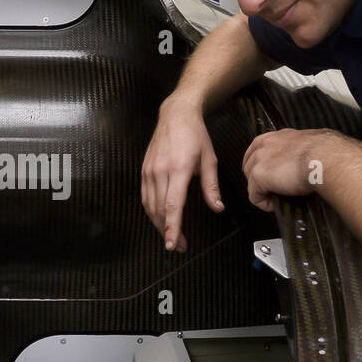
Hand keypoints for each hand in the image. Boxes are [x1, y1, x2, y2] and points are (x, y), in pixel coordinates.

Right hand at [140, 97, 223, 251]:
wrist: (175, 114)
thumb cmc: (195, 135)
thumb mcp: (209, 159)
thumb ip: (211, 186)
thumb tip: (217, 208)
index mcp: (178, 169)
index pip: (173, 205)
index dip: (172, 227)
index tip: (173, 243)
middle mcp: (160, 171)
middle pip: (159, 210)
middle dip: (168, 231)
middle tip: (179, 246)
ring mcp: (149, 171)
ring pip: (150, 206)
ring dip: (159, 224)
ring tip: (172, 237)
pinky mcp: (144, 170)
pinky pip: (145, 197)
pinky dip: (151, 212)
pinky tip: (160, 219)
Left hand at [241, 128, 335, 211]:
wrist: (326, 159)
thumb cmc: (327, 153)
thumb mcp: (314, 143)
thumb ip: (304, 149)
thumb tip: (311, 157)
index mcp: (279, 136)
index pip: (260, 149)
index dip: (264, 165)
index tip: (272, 175)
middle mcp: (266, 144)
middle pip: (250, 165)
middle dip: (259, 179)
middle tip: (273, 189)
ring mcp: (260, 159)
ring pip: (251, 180)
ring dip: (261, 191)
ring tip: (275, 198)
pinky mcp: (259, 176)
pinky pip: (254, 196)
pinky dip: (264, 204)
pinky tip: (274, 205)